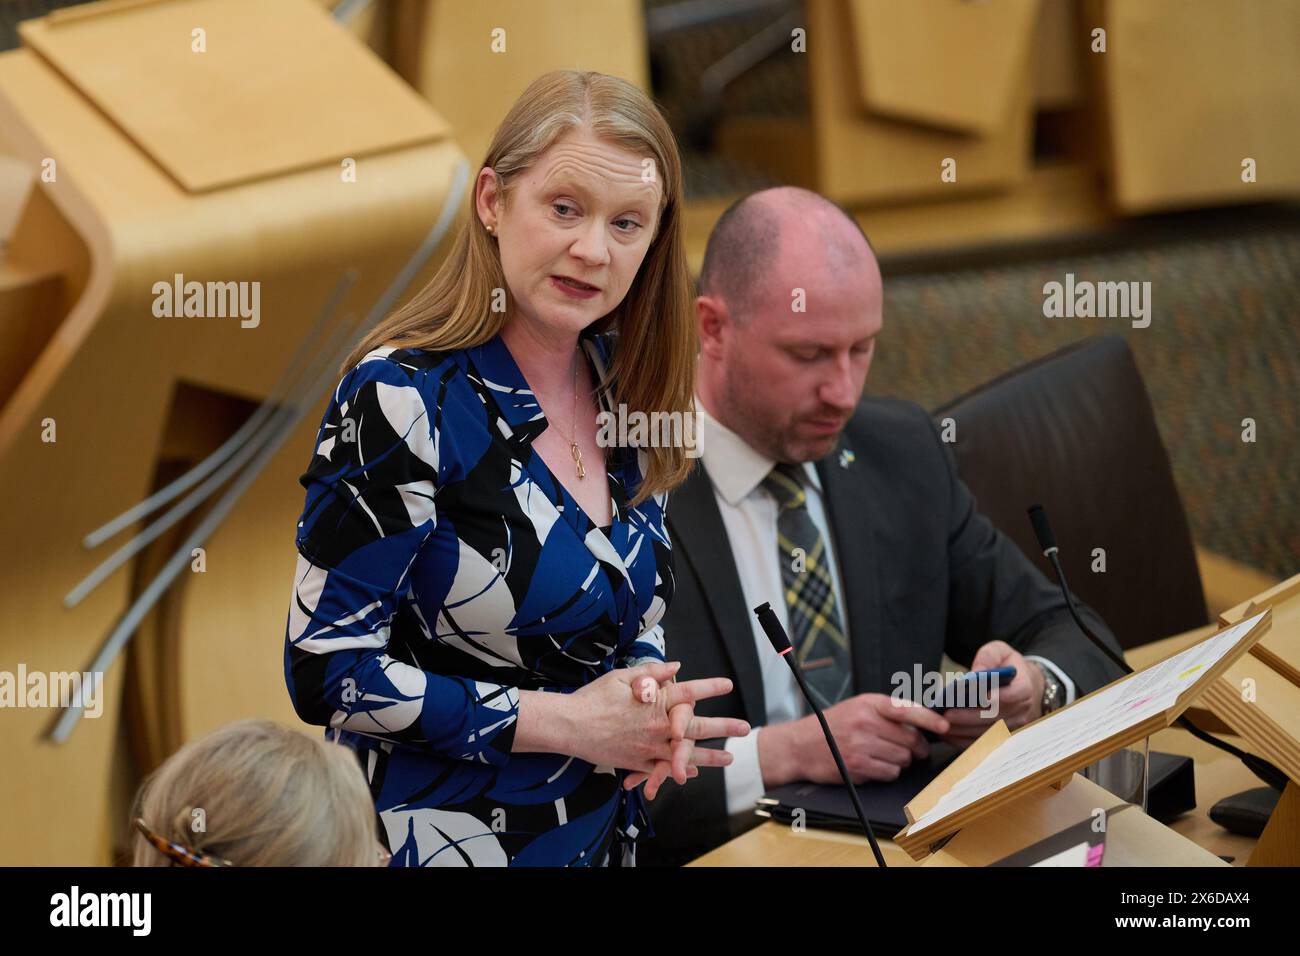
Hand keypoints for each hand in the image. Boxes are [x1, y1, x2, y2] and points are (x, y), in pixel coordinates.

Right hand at [556, 662, 747, 788]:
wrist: (571, 726)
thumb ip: (651, 672)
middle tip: (744, 727)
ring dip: (710, 755)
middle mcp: (656, 725)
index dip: (709, 687)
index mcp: (654, 701)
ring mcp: (648, 746)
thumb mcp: (622, 676)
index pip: (688, 692)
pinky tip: (695, 773)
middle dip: (723, 726)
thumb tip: (676, 667)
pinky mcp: (638, 762)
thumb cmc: (594, 697)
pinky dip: (680, 770)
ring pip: (686, 753)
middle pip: (695, 726)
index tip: (727, 685)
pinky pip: (664, 769)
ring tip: (729, 756)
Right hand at [759, 693, 948, 785]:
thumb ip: (886, 712)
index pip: (907, 710)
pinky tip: (873, 765)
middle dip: (916, 749)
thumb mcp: (857, 708)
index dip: (929, 719)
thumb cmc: (831, 726)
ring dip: (899, 761)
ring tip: (882, 755)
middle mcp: (865, 722)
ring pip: (902, 759)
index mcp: (868, 704)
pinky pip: (890, 773)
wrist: (800, 745)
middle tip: (913, 751)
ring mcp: (861, 745)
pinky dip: (887, 772)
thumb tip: (920, 726)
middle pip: (910, 740)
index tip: (944, 726)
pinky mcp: (857, 765)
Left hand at [940, 642, 1043, 747]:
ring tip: (941, 725)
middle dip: (969, 717)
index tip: (974, 697)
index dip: (994, 697)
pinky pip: (984, 744)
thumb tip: (975, 673)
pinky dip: (964, 741)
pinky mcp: (1004, 738)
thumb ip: (988, 657)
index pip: (1012, 695)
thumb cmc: (1007, 666)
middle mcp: (1022, 711)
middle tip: (946, 714)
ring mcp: (1015, 728)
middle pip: (995, 718)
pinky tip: (947, 734)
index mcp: (1024, 688)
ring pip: (988, 734)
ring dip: (964, 732)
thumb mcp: (1000, 652)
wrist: (1024, 684)